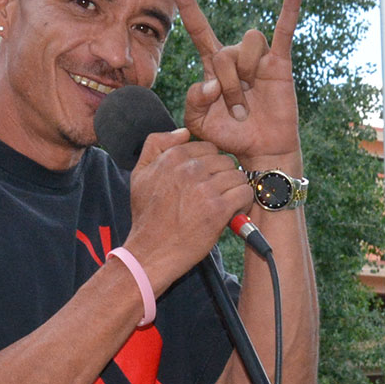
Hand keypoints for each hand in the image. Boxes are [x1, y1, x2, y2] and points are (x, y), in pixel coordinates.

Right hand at [123, 128, 254, 294]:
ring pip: (238, 175)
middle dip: (224, 176)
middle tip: (218, 194)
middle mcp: (189, 169)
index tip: (208, 180)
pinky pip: (245, 193)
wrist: (151, 251)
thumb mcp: (140, 173)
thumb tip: (184, 132)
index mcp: (172, 157)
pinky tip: (234, 212)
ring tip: (226, 204)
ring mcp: (205, 188)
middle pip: (225, 160)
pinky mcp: (218, 209)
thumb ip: (156, 145)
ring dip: (235, 190)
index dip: (211, 165)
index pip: (208, 148)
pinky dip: (244, 203)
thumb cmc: (147, 216)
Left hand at [171, 0, 302, 166]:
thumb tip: (211, 82)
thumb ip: (193, 100)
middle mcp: (235, 57)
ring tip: (250, 100)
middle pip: (224, 52)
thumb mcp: (198, 122)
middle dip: (228, 86)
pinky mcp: (280, 64)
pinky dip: (290, 7)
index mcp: (213, 66)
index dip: (187, 6)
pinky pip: (284, 30)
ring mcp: (258, 60)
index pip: (198, 29)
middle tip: (235, 112)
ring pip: (248, 44)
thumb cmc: (230, 137)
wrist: (260, 151)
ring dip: (246, 74)